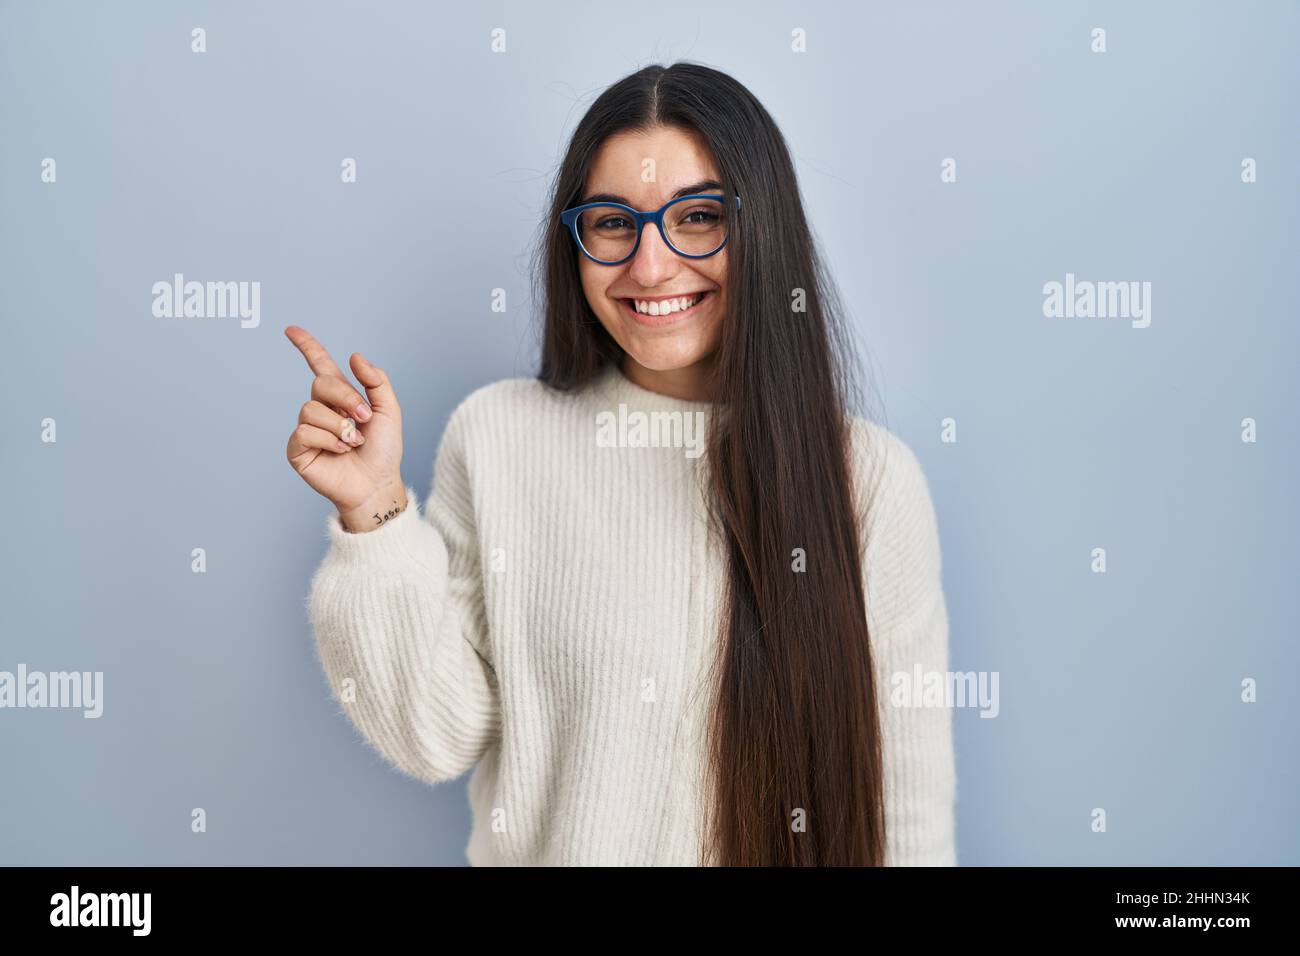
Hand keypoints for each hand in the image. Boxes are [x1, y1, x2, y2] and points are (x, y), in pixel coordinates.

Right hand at [284, 325, 405, 525]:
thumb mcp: (389, 410)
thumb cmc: (384, 450)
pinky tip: (340, 451)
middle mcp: (321, 409)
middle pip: (320, 383)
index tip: (291, 330)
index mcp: (342, 397)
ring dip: (340, 426)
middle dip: (347, 399)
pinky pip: (304, 432)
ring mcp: (308, 428)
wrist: (377, 483)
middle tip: (365, 419)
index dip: (306, 346)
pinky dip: (327, 440)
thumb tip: (354, 356)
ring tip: (353, 442)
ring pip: (311, 409)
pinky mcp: (298, 449)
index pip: (320, 365)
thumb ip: (376, 381)